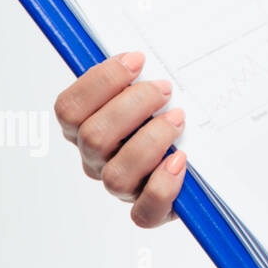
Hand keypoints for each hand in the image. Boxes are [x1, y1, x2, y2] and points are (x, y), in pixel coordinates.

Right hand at [53, 51, 186, 227]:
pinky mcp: (148, 211)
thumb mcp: (150, 91)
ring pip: (116, 174)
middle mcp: (98, 159)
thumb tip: (143, 56)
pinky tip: (179, 160)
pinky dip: (163, 185)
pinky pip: (144, 212)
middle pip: (92, 136)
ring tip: (177, 119)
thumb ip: (138, 75)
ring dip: (150, 141)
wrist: (198, 160)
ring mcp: (122, 187)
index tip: (137, 60)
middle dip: (132, 105)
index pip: (69, 108)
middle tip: (164, 89)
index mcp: (87, 127)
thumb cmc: (167, 117)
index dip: (101, 81)